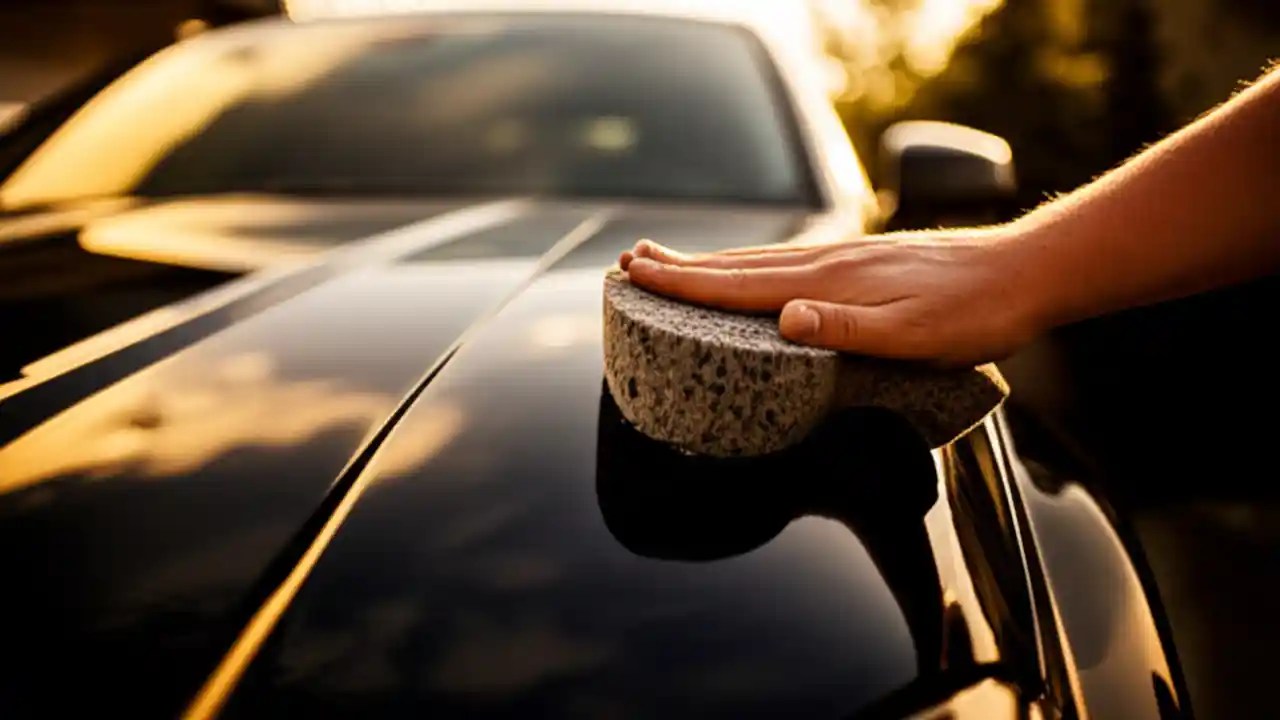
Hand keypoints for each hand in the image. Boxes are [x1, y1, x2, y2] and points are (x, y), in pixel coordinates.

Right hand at [618, 228, 1044, 366]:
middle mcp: (829, 264)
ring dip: (709, 262)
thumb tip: (784, 320)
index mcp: (831, 284)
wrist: (1023, 274)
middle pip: (738, 265)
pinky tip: (749, 271)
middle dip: (681, 266)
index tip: (638, 276)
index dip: (686, 283)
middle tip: (630, 262)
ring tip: (670, 260)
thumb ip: (848, 329)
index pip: (741, 284)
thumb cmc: (974, 314)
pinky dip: (748, 266)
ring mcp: (844, 260)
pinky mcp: (860, 264)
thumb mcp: (916, 336)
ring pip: (759, 261)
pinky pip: (786, 264)